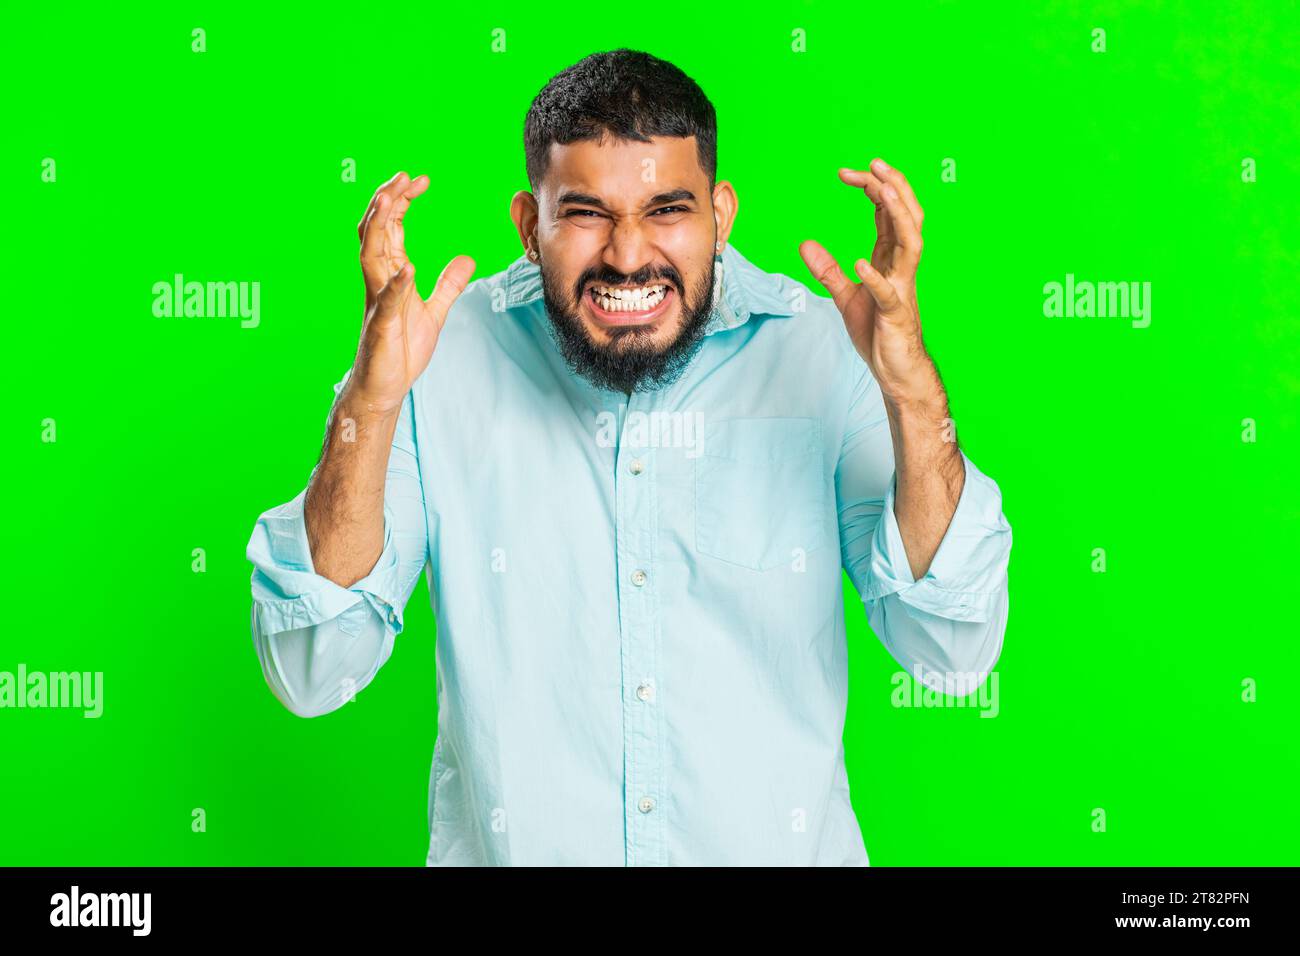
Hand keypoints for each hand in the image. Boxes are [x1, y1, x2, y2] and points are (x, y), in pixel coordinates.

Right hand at [348, 171, 475, 414]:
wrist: (384, 388)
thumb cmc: (401, 350)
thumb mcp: (434, 312)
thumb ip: (448, 284)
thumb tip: (467, 258)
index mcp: (391, 275)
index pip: (392, 228)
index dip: (402, 201)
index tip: (419, 179)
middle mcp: (379, 282)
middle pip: (375, 231)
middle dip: (387, 201)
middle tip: (403, 176)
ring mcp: (377, 302)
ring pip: (371, 255)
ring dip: (380, 227)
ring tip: (391, 199)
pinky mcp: (381, 325)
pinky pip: (387, 300)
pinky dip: (396, 283)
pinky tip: (407, 268)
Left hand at [800, 157, 937, 403]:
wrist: (896, 370)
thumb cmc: (878, 331)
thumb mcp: (845, 296)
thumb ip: (827, 270)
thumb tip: (804, 244)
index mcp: (890, 259)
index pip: (887, 213)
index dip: (872, 188)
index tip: (847, 173)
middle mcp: (902, 267)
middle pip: (907, 217)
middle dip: (894, 187)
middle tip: (873, 163)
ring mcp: (902, 288)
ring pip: (912, 244)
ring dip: (899, 216)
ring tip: (883, 192)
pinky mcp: (895, 314)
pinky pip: (888, 292)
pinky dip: (876, 277)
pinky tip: (860, 263)